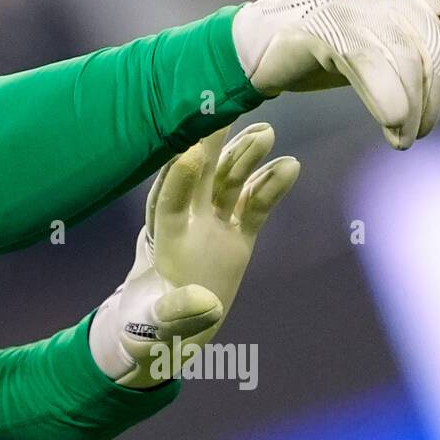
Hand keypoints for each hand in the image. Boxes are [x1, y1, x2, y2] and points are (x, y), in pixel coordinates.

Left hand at [88, 123, 299, 387]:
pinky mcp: (237, 236)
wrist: (166, 329)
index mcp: (161, 242)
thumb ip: (176, 314)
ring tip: (264, 133)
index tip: (186, 154)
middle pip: (197, 179)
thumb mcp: (155, 327)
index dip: (176, 182)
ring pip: (228, 184)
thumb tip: (204, 304)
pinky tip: (291, 165)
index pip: (166, 204)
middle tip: (221, 110)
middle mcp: (187, 225)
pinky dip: (270, 187)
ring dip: (243, 159)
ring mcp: (213, 226)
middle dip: (209, 147)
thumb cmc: (148, 327)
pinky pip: (255, 206)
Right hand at [232, 0, 439, 148]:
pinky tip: (394, 125)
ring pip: (407, 58)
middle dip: (436, 95)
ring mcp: (355, 8)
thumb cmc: (329, 50)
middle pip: (434, 44)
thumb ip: (431, 56)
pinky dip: (389, 100)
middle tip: (420, 131)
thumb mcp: (386, 52)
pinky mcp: (324, 29)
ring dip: (414, 107)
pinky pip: (370, 65)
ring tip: (405, 136)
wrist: (262, 48)